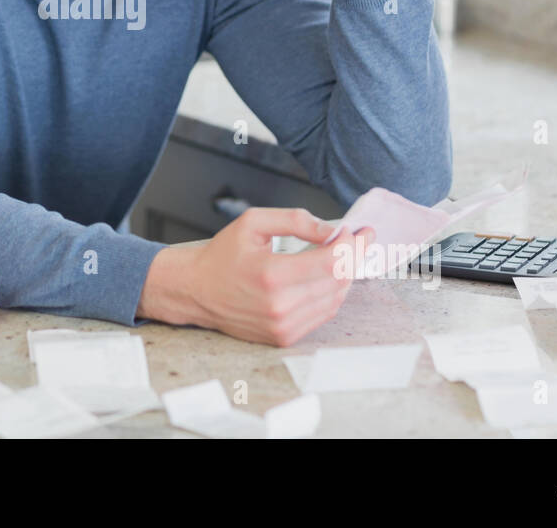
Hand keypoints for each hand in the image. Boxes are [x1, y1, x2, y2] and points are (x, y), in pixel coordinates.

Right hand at [155, 208, 374, 346]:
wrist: (197, 290)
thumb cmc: (222, 255)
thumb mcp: (253, 222)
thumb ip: (295, 220)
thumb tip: (331, 231)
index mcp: (272, 274)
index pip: (332, 262)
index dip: (351, 244)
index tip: (357, 231)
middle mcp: (280, 305)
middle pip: (338, 280)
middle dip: (354, 256)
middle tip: (359, 240)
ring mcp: (283, 325)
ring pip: (335, 299)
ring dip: (345, 275)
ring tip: (344, 256)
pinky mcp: (284, 336)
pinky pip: (323, 314)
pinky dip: (332, 294)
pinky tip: (328, 277)